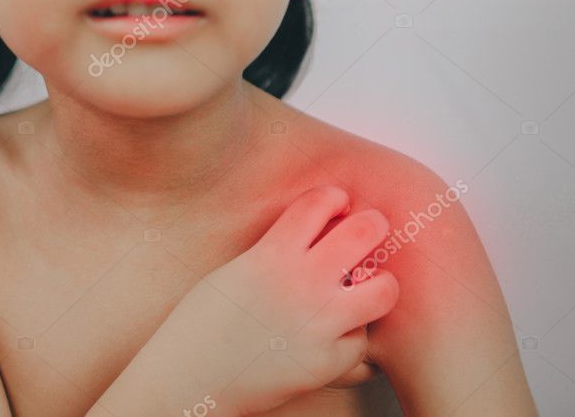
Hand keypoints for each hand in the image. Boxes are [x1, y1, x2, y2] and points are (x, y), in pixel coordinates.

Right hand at [201, 185, 398, 414]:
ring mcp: (317, 324)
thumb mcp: (237, 270)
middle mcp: (300, 283)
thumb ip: (278, 251)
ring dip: (377, 285)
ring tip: (363, 289)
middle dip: (372, 226)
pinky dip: (350, 338)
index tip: (337, 206)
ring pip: (385, 289)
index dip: (334, 197)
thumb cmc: (205, 322)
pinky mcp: (326, 363)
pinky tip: (331, 337)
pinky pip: (361, 342)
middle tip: (367, 234)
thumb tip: (319, 235)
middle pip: (365, 231)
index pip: (320, 201)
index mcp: (271, 254)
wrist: (189, 377)